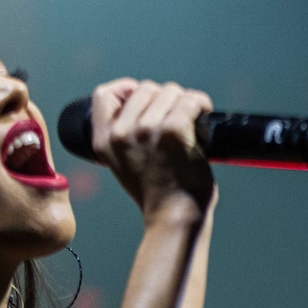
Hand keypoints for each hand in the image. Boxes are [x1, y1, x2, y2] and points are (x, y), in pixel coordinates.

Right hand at [88, 78, 215, 217]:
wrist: (174, 218)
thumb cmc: (158, 195)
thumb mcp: (123, 165)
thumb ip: (124, 138)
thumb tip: (147, 108)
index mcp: (103, 141)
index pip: (103, 95)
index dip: (125, 89)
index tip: (142, 95)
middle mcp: (121, 133)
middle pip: (144, 89)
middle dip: (164, 98)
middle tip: (178, 115)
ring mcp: (147, 130)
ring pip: (169, 92)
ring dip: (184, 101)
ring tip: (192, 118)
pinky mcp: (174, 131)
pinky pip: (190, 100)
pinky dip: (200, 103)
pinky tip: (204, 113)